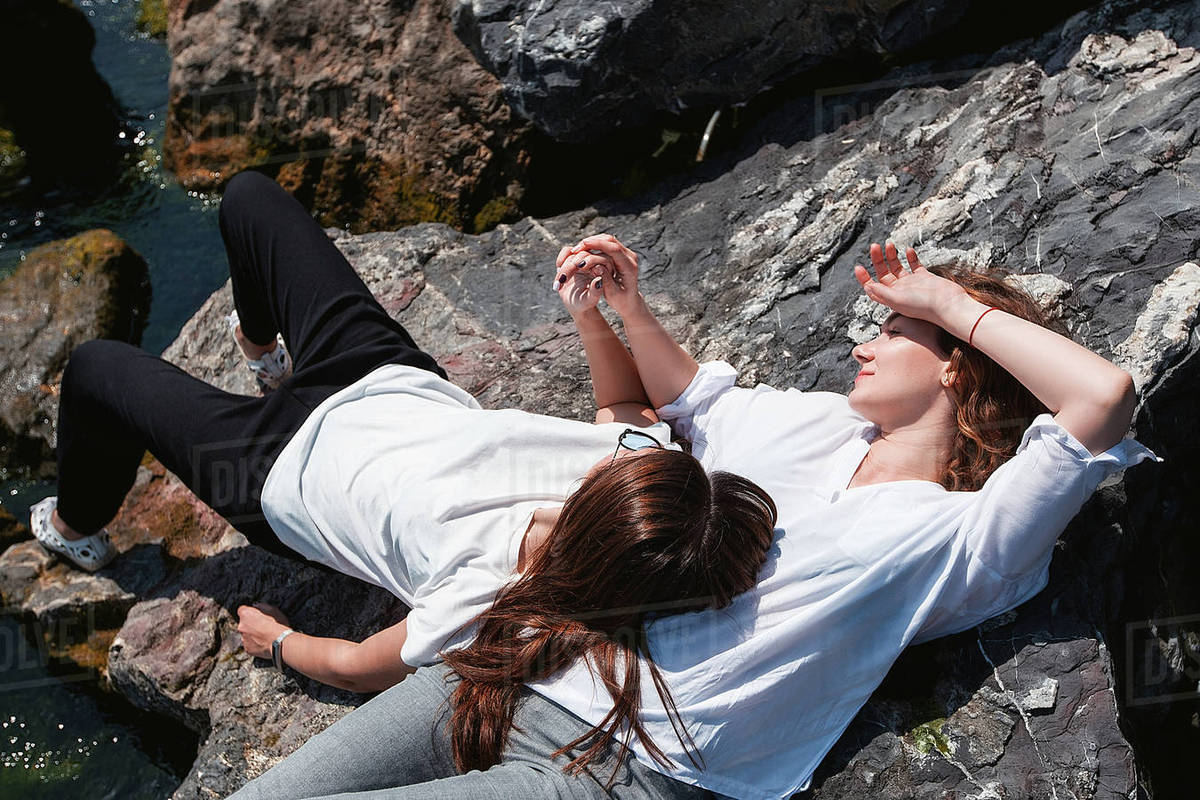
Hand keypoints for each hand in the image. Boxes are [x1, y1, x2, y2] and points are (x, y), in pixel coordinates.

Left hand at [236, 602, 290, 659]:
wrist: (279, 642)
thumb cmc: (278, 625)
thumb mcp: (273, 610)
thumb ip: (262, 606)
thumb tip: (257, 606)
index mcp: (246, 614)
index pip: (242, 610)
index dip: (249, 612)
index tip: (255, 614)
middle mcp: (241, 626)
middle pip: (243, 623)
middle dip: (251, 624)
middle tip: (263, 626)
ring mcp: (243, 638)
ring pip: (246, 635)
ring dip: (253, 634)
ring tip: (265, 636)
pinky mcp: (247, 648)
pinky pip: (249, 644)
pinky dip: (255, 644)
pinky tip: (264, 643)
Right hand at [555, 234, 641, 317]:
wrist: (629, 301)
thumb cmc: (620, 300)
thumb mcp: (612, 294)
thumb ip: (605, 280)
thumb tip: (596, 267)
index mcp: (629, 267)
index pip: (614, 249)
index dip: (598, 244)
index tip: (583, 244)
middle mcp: (630, 257)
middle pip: (610, 240)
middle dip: (592, 241)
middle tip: (576, 248)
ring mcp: (626, 254)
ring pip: (608, 240)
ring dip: (592, 242)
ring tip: (577, 249)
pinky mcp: (621, 254)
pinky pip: (607, 244)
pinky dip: (595, 244)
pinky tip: (584, 250)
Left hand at [853, 242, 969, 326]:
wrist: (949, 305)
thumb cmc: (924, 307)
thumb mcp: (899, 300)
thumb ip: (882, 293)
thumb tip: (868, 286)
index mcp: (891, 297)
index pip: (873, 287)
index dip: (864, 278)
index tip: (858, 267)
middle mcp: (900, 291)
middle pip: (883, 273)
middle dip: (877, 260)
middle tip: (875, 246)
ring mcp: (912, 284)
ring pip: (897, 267)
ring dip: (892, 256)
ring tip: (889, 244)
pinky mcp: (925, 278)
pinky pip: (915, 265)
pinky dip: (911, 257)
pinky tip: (908, 250)